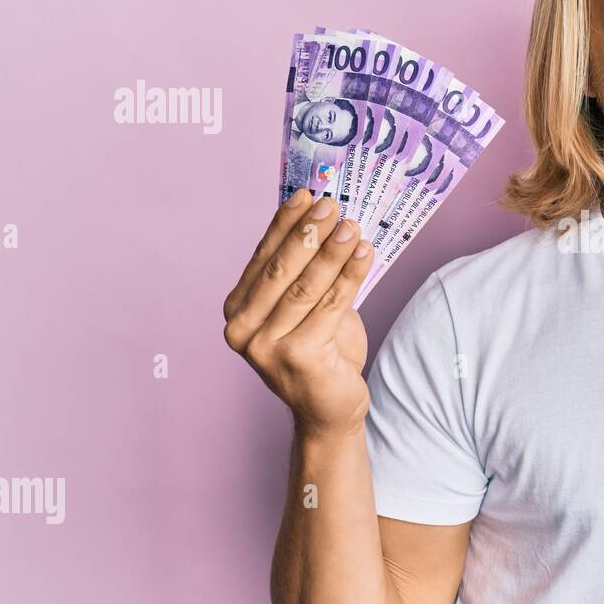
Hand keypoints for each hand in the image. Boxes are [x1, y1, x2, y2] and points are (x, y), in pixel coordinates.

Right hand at [223, 190, 375, 435]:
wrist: (330, 409)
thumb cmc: (320, 352)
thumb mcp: (305, 307)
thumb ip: (302, 271)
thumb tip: (320, 216)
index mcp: (238, 312)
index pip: (262, 257)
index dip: (284, 223)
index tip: (306, 194)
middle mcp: (242, 330)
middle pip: (280, 269)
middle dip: (308, 233)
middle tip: (332, 205)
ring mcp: (265, 347)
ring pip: (306, 287)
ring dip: (333, 251)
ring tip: (353, 225)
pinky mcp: (296, 358)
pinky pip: (330, 306)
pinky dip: (351, 275)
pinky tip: (365, 253)